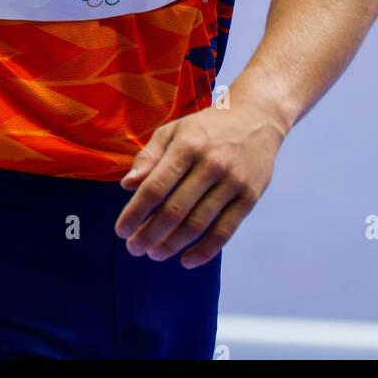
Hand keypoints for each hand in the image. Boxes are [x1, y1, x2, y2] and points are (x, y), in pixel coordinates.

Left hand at [114, 100, 285, 267]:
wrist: (257, 118)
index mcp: (187, 146)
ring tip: (155, 254)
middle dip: (150, 235)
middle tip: (135, 248)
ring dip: (172, 245)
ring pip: (198, 224)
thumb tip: (127, 186)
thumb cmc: (206, 128)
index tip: (121, 230)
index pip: (156, 186)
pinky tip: (186, 260)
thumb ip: (149, 156)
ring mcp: (233, 182)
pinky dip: (204, 251)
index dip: (135, 212)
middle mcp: (211, 164)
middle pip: (175, 210)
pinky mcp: (250, 197)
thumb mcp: (174, 130)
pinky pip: (225, 232)